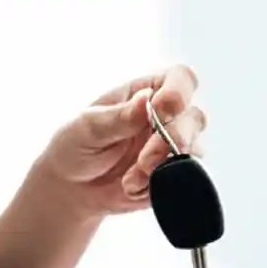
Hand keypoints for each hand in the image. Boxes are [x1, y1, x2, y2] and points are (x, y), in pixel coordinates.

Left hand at [35, 65, 206, 219]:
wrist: (72, 189)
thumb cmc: (75, 146)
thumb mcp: (87, 126)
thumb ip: (119, 116)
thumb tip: (146, 99)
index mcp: (147, 92)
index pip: (181, 78)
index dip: (179, 92)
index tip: (160, 111)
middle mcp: (166, 117)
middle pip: (195, 116)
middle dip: (173, 139)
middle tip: (145, 158)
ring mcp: (172, 147)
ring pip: (193, 150)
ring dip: (163, 165)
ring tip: (133, 178)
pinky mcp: (172, 176)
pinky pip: (181, 180)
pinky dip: (158, 186)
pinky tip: (133, 187)